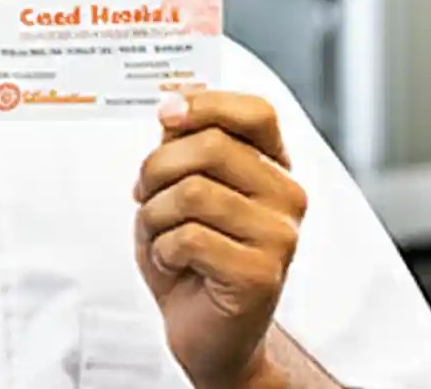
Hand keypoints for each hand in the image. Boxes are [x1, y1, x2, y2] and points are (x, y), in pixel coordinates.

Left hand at [133, 91, 307, 388]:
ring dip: (155, 217)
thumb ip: (181, 145)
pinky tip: (175, 265)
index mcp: (271, 168)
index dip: (207, 103)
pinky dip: (164, 251)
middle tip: (144, 196)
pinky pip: (189, 238)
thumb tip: (176, 97)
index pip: (256, 113)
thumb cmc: (190, 257)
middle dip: (156, 170)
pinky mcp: (261, 274)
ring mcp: (279, 236)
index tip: (167, 113)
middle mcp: (287, 197)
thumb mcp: (177, 190)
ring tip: (162, 237)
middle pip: (209, 147)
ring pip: (192, 193)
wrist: (204, 332)